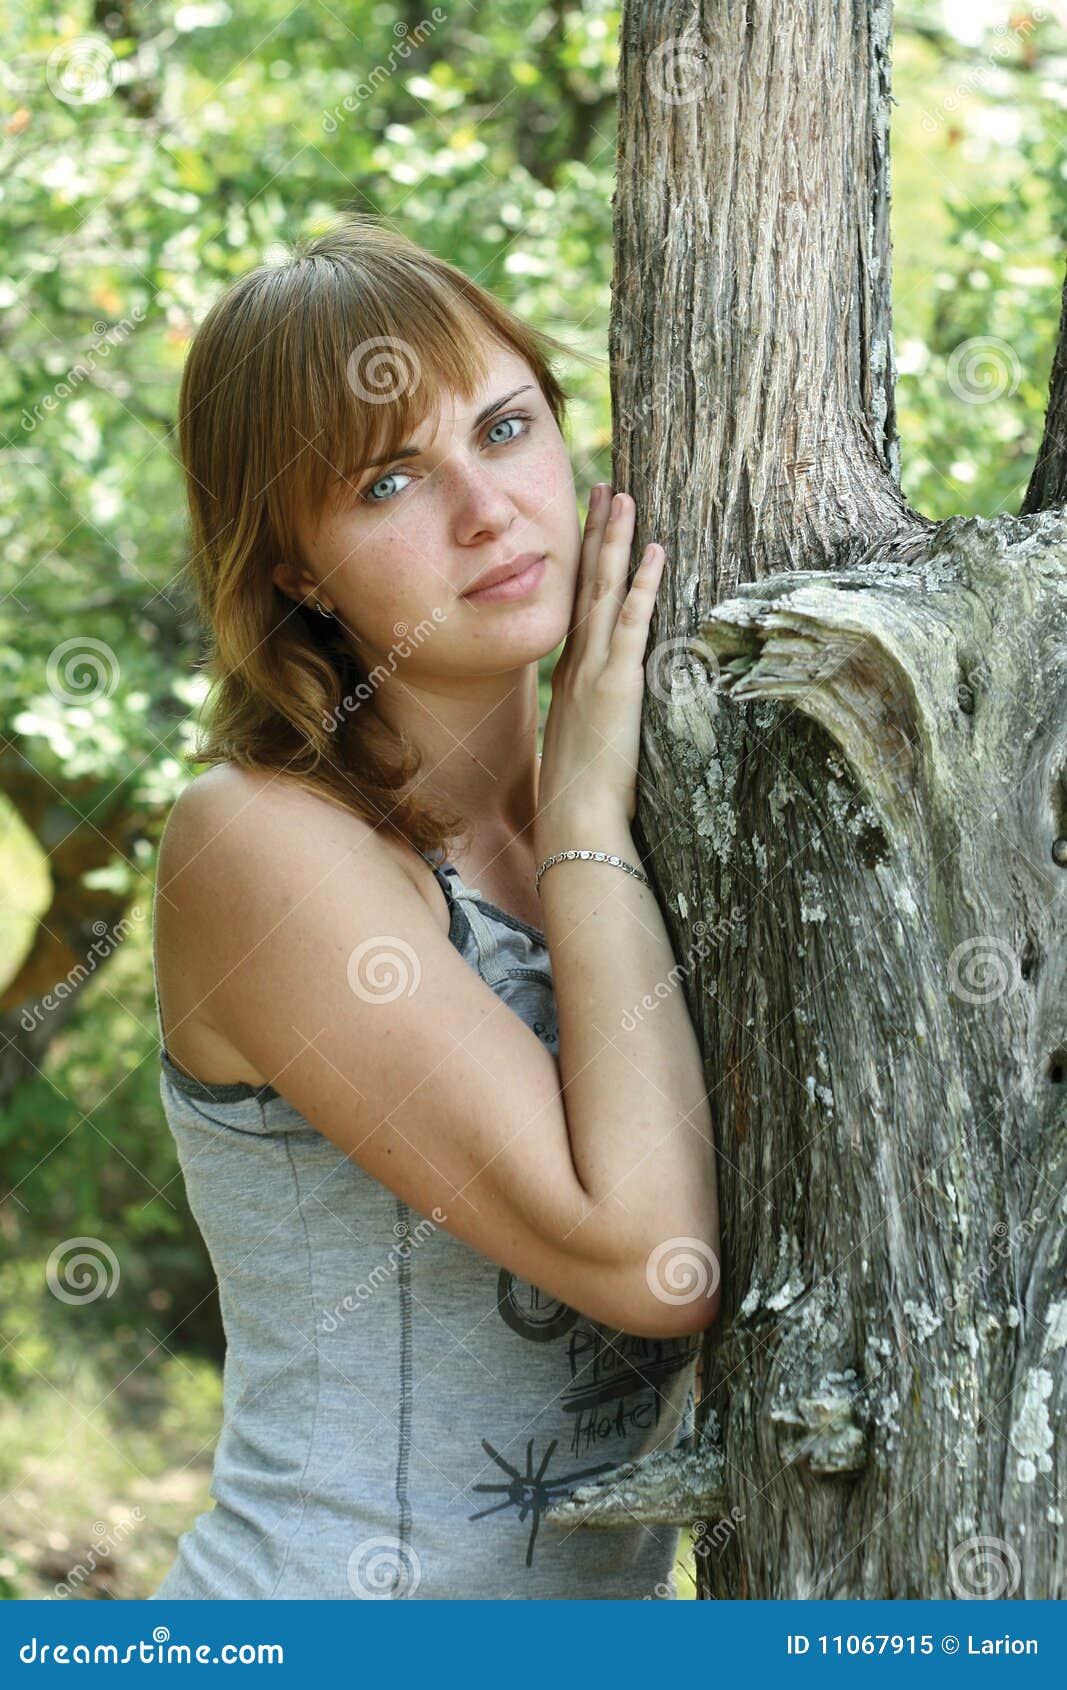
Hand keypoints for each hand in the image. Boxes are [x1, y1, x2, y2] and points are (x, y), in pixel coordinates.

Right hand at [535, 486, 665, 845]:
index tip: (589, 529)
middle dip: (594, 535)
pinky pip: (632, 622)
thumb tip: (602, 723)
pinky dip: (642, 583)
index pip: (578, 608)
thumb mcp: (582, 748)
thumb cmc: (580, 797)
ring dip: (615, 542)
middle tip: (604, 489)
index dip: (583, 565)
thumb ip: (592, 724)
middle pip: (585, 586)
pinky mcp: (617, 683)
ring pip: (603, 592)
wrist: (575, 820)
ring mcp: (594, 670)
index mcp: (570, 678)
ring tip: (623, 497)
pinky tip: (655, 550)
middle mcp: (577, 665)